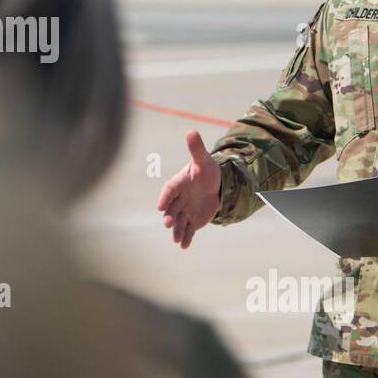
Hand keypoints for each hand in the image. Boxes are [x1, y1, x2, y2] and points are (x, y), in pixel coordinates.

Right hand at [156, 130, 222, 249]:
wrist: (216, 186)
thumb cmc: (206, 171)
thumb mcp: (204, 160)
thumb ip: (196, 148)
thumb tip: (191, 130)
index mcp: (178, 184)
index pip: (169, 191)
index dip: (165, 198)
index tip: (161, 206)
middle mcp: (179, 199)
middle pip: (171, 209)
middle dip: (169, 217)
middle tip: (169, 223)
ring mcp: (185, 211)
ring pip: (179, 222)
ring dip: (177, 230)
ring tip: (177, 239)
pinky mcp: (193, 221)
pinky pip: (188, 230)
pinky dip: (186, 238)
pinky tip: (185, 246)